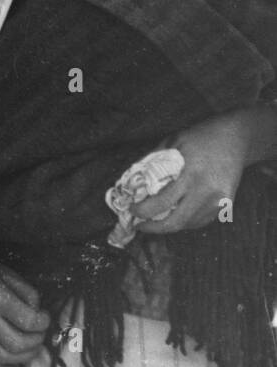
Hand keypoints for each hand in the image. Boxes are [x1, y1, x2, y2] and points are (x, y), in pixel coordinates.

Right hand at [0, 248, 48, 366]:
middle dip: (36, 342)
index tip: (44, 317)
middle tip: (39, 334)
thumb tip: (37, 312)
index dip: (43, 322)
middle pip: (17, 343)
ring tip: (31, 349)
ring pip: (2, 356)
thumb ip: (25, 291)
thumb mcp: (3, 271)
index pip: (28, 321)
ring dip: (23, 358)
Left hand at [132, 105, 274, 233]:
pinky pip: (202, 221)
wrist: (235, 138)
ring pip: (189, 224)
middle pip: (176, 222)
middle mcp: (207, 191)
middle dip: (154, 228)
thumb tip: (130, 183)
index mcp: (191, 174)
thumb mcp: (170, 143)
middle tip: (140, 225)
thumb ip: (151, 162)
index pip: (162, 202)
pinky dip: (186, 221)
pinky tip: (175, 214)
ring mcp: (219, 200)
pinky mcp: (227, 205)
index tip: (132, 209)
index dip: (143, 210)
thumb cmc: (199, 137)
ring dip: (170, 225)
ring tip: (154, 219)